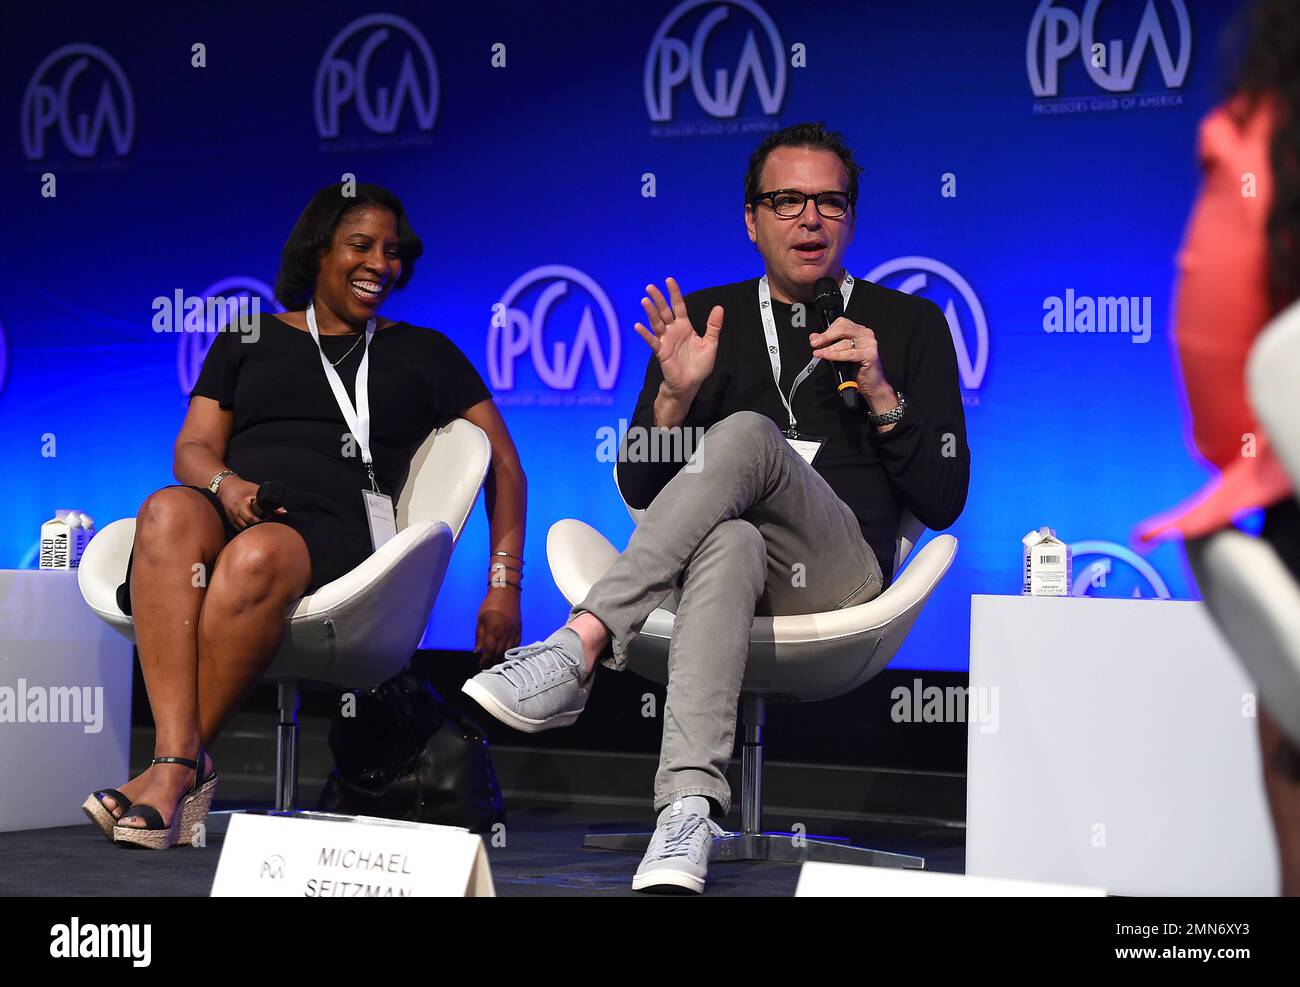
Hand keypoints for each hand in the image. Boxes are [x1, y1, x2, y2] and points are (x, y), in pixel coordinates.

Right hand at [216, 476, 286, 530]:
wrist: (226, 487)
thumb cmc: (243, 487)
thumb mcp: (257, 491)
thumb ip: (270, 500)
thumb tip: (283, 512)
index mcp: (241, 504)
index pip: (251, 518)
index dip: (261, 521)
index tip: (269, 521)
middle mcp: (235, 512)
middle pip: (247, 525)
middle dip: (258, 527)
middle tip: (268, 525)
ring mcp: (232, 518)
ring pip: (243, 529)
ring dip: (253, 529)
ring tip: (262, 526)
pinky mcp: (231, 521)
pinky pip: (240, 529)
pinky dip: (248, 529)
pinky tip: (255, 527)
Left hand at [475, 587, 520, 668]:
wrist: (506, 593)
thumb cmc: (489, 605)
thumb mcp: (480, 620)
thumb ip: (479, 637)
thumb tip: (478, 651)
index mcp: (493, 631)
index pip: (489, 652)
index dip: (485, 661)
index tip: (481, 665)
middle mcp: (504, 634)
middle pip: (500, 654)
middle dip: (493, 662)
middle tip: (487, 666)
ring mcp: (513, 633)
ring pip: (509, 652)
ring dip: (501, 658)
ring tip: (496, 661)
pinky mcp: (519, 630)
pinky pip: (516, 645)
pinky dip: (510, 651)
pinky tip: (505, 653)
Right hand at [632, 277, 722, 399]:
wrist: (691, 383)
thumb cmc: (699, 365)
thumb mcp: (710, 344)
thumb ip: (713, 326)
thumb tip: (719, 307)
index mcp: (685, 326)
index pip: (679, 306)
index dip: (674, 293)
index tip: (669, 280)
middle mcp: (673, 330)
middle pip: (664, 311)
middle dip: (658, 299)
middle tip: (650, 286)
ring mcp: (665, 340)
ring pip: (656, 323)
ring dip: (650, 312)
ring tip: (645, 300)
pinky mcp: (661, 352)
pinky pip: (652, 341)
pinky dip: (645, 334)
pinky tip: (638, 326)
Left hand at [810, 316, 891, 396]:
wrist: (870, 383)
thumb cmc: (856, 368)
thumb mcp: (839, 353)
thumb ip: (828, 344)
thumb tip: (814, 337)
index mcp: (859, 330)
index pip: (841, 323)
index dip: (827, 331)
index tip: (816, 339)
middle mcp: (866, 334)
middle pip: (843, 329)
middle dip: (826, 337)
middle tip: (815, 344)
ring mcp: (869, 344)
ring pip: (845, 342)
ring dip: (829, 349)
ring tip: (819, 353)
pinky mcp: (870, 354)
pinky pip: (850, 354)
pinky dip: (836, 355)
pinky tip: (827, 356)